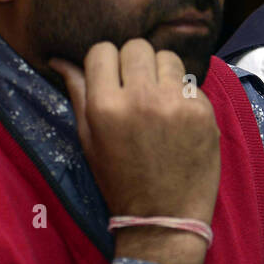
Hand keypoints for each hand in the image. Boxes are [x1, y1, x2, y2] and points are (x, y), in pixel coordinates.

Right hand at [51, 40, 220, 225]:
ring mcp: (176, 103)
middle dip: (134, 62)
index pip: (103, 50)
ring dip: (162, 73)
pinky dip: (183, 94)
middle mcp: (142, 98)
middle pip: (137, 46)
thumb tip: (60, 58)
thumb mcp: (89, 140)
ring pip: (168, 58)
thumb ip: (78, 94)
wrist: (165, 216)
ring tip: (158, 99)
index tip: (110, 77)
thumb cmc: (120, 180)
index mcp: (105, 105)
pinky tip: (178, 119)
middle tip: (136, 87)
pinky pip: (190, 83)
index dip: (105, 62)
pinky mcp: (204, 111)